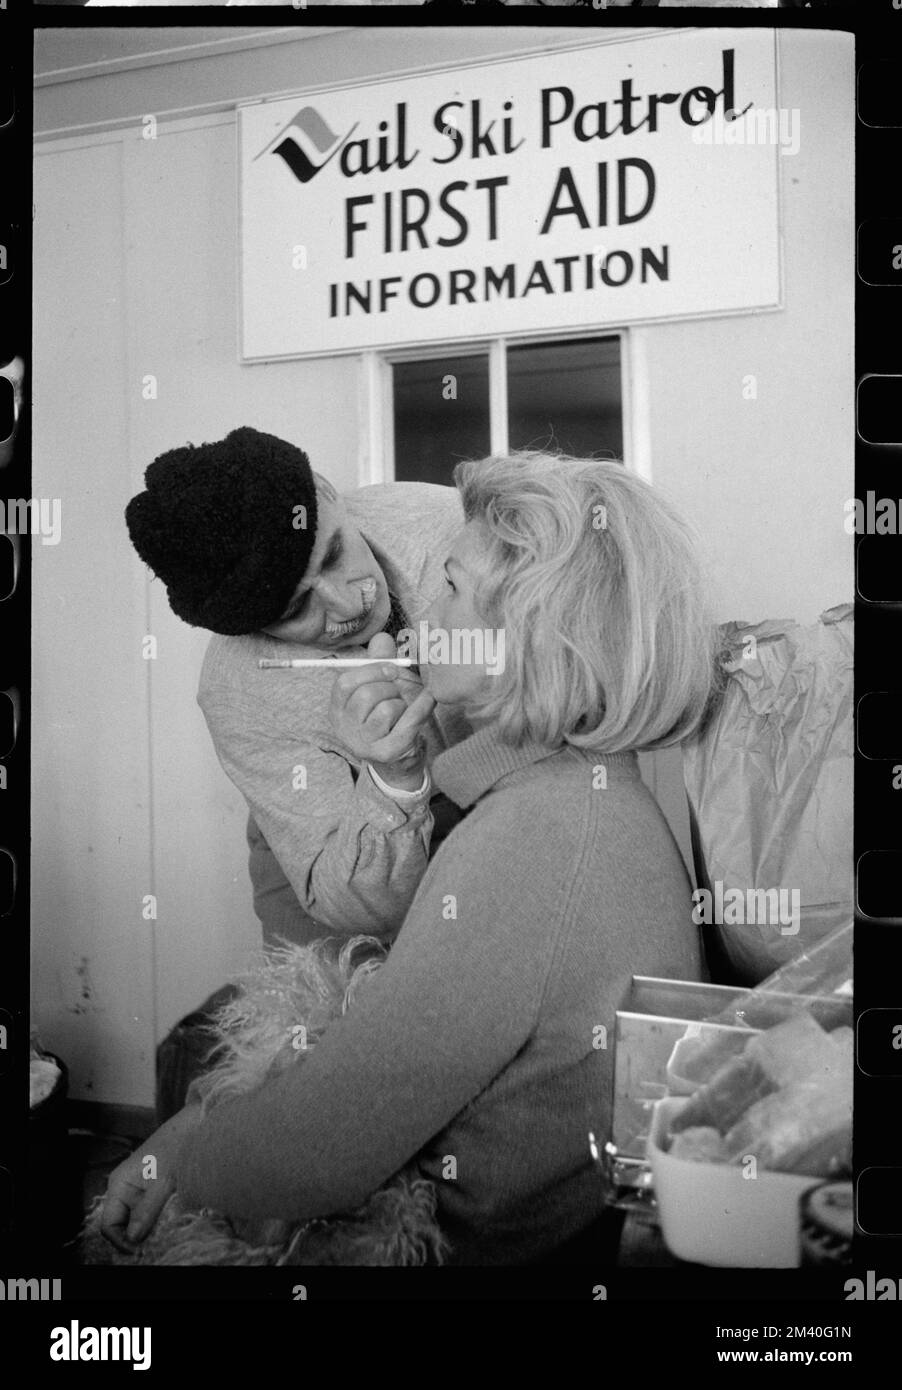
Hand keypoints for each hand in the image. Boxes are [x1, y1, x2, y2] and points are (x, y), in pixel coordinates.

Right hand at [99, 1106, 201, 1253]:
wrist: (197, 1123)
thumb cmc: (177, 1146)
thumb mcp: (163, 1181)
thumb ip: (147, 1210)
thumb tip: (133, 1238)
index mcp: (119, 1184)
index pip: (109, 1223)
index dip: (120, 1241)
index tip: (139, 1251)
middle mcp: (125, 1187)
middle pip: (121, 1224)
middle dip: (134, 1238)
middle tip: (151, 1249)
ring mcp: (139, 1188)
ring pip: (136, 1220)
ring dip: (147, 1231)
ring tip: (161, 1239)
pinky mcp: (153, 1188)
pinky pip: (149, 1212)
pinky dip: (156, 1221)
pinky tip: (168, 1226)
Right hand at [329, 632, 435, 768]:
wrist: (400, 758)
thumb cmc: (389, 716)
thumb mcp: (382, 686)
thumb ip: (381, 661)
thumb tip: (382, 637)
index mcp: (338, 708)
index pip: (344, 684)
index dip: (370, 671)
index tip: (391, 669)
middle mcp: (345, 728)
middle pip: (365, 695)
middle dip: (390, 687)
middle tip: (399, 692)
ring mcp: (363, 743)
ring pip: (385, 709)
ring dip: (402, 703)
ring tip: (404, 708)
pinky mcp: (386, 753)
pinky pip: (407, 722)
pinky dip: (422, 707)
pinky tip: (430, 699)